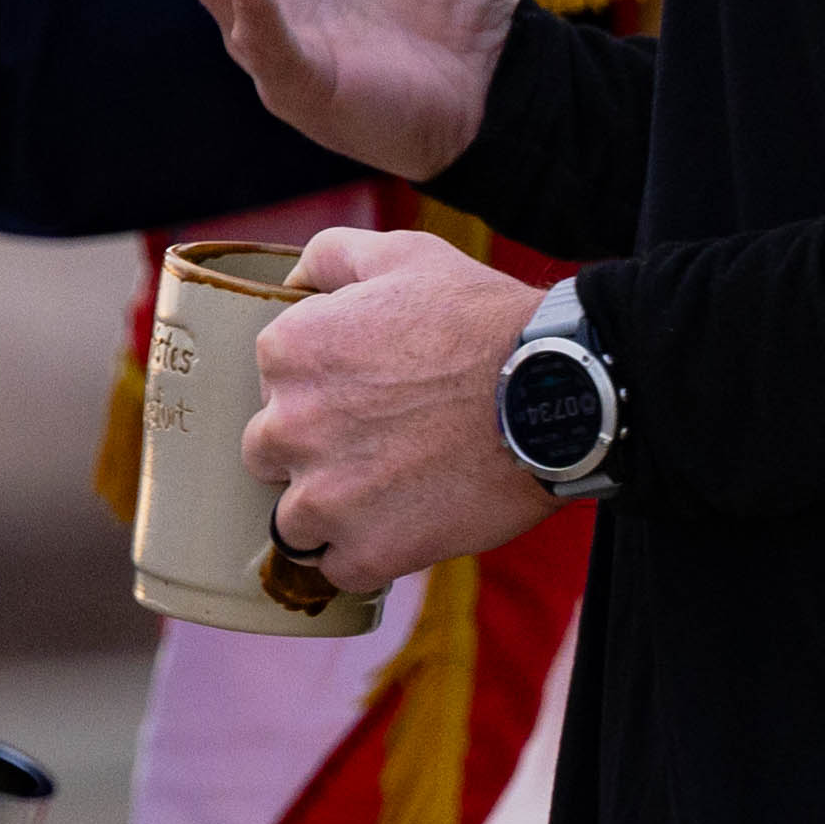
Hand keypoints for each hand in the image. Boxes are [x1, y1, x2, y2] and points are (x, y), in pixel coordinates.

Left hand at [244, 225, 559, 589]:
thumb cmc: (483, 320)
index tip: (360, 393)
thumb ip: (333, 255)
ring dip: (331, 514)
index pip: (272, 385)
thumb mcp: (404, 255)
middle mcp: (289, 425)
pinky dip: (368, 556)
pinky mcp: (368, 551)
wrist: (555, 393)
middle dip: (310, 454)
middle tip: (374, 446)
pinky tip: (406, 529)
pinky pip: (340, 568)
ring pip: (295, 521)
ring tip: (387, 497)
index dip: (316, 391)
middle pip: (268, 455)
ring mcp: (325, 496)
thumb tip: (293, 277)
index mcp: (288, 353)